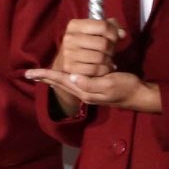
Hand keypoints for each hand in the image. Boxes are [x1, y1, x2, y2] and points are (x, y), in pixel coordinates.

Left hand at [24, 67, 161, 112]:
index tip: (30, 73)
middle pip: (59, 83)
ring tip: (41, 74)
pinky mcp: (93, 89)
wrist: (139, 95)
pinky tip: (63, 75)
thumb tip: (72, 77)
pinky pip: (74, 83)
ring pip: (65, 84)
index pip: (61, 80)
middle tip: (29, 74)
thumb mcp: (110, 83)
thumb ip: (91, 83)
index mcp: (84, 91)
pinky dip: (65, 78)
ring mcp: (88, 92)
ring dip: (53, 78)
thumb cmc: (126, 87)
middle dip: (45, 78)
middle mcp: (83, 93)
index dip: (46, 75)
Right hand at [54, 18, 123, 77]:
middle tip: (109, 51)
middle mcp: (69, 37)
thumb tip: (122, 34)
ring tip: (106, 59)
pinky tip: (104, 67)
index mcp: (75, 25)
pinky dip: (103, 70)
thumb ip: (112, 27)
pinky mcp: (69, 67)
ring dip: (107, 60)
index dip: (114, 33)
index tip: (114, 38)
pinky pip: (95, 69)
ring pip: (100, 57)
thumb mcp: (95, 30)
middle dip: (111, 49)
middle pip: (103, 43)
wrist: (65, 60)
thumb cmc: (85, 43)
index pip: (103, 26)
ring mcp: (67, 53)